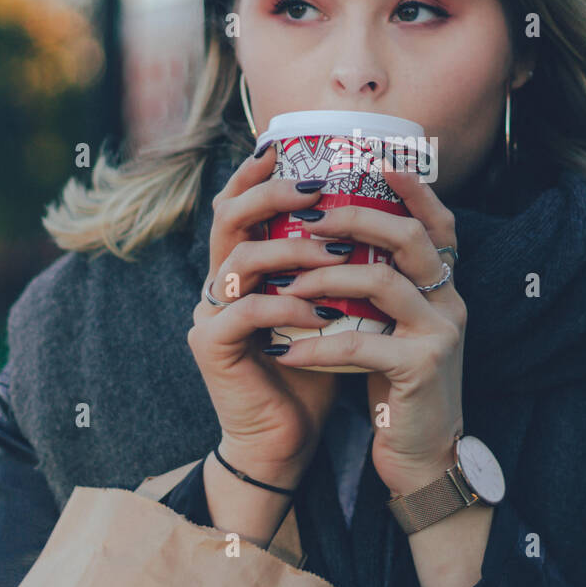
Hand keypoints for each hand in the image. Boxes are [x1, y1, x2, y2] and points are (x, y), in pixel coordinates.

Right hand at [185, 145, 352, 488]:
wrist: (287, 438)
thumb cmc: (314, 368)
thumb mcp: (330, 304)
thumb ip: (334, 263)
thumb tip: (376, 211)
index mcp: (242, 265)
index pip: (239, 204)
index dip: (257, 173)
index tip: (287, 148)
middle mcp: (218, 281)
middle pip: (229, 217)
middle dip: (271, 194)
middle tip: (315, 190)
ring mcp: (209, 311)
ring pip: (239, 258)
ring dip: (291, 250)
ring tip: (334, 254)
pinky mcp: (210, 345)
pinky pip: (247, 310)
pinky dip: (288, 306)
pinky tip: (323, 313)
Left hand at [266, 166, 466, 495]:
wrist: (422, 456)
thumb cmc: (397, 387)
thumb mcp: (392, 329)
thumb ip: (377, 290)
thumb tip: (329, 244)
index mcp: (444, 288)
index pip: (439, 224)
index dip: (413, 188)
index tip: (377, 159)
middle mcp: (451, 302)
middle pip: (411, 237)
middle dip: (357, 218)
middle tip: (309, 219)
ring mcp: (441, 333)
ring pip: (384, 282)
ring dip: (326, 278)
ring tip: (285, 287)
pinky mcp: (422, 368)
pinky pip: (361, 343)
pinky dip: (316, 345)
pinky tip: (284, 350)